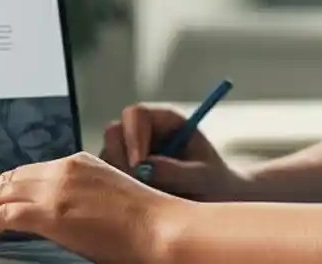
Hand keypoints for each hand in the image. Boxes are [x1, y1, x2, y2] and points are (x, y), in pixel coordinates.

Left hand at [0, 152, 189, 262]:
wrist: (160, 228)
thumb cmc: (146, 222)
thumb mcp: (110, 197)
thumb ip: (84, 197)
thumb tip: (67, 214)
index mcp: (80, 162)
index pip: (32, 170)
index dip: (9, 188)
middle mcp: (64, 168)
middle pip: (10, 178)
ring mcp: (56, 188)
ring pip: (0, 193)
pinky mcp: (49, 212)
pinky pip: (1, 216)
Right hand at [101, 104, 250, 201]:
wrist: (214, 202)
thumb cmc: (215, 184)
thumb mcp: (203, 177)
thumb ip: (177, 171)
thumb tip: (144, 169)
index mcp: (165, 120)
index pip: (137, 115)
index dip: (134, 136)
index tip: (139, 165)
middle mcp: (143, 132)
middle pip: (114, 133)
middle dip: (120, 161)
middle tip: (138, 188)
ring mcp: (129, 153)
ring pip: (107, 159)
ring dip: (120, 181)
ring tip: (150, 200)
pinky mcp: (121, 174)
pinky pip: (107, 180)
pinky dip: (118, 193)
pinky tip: (141, 206)